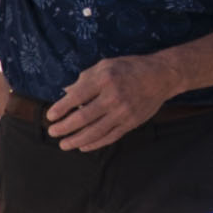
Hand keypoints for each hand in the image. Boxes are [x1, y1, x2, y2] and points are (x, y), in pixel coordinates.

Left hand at [46, 55, 176, 152]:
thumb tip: (66, 93)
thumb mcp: (105, 65)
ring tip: (64, 144)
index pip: (76, 97)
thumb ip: (85, 78)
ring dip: (76, 140)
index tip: (50, 116)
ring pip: (95, 131)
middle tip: (53, 132)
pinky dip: (95, 143)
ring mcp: (123, 112)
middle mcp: (113, 96)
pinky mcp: (131, 122)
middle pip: (83, 117)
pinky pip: (110, 137)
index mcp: (104, 79)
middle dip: (64, 127)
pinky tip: (83, 146)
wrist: (161, 76)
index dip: (61, 109)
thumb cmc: (130, 68)